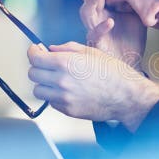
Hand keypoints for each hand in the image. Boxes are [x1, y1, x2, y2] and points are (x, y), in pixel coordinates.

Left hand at [27, 43, 158, 130]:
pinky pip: (51, 101)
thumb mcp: (92, 52)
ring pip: (38, 90)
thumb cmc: (113, 73)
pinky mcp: (67, 110)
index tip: (35, 51)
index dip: (33, 52)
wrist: (126, 95)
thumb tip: (51, 49)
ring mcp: (63, 97)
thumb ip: (68, 48)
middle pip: (33, 74)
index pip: (35, 58)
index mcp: (66, 63)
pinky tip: (68, 91)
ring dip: (44, 84)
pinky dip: (55, 96)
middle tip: (48, 65)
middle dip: (38, 67)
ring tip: (57, 80)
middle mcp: (61, 81)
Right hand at [80, 0, 146, 69]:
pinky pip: (95, 35)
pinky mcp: (98, 45)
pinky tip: (111, 21)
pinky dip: (102, 28)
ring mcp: (94, 30)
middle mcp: (95, 17)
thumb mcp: (136, 13)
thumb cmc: (131, 37)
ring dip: (92, 1)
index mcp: (102, 8)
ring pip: (86, 13)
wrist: (132, 61)